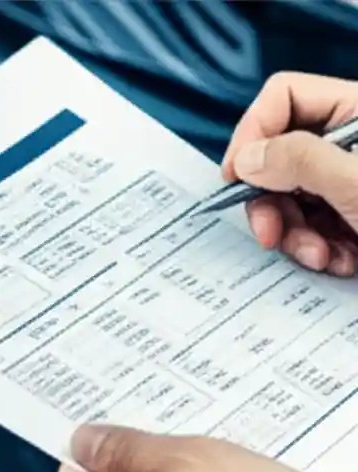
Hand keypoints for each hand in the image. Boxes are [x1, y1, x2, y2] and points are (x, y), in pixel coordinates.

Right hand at [221, 71, 357, 275]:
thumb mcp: (357, 182)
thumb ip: (299, 160)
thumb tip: (246, 158)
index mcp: (357, 111)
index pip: (284, 97)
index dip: (253, 134)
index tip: (237, 177)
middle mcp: (351, 141)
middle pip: (279, 156)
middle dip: (273, 204)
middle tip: (271, 233)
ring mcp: (352, 179)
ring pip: (293, 199)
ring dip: (296, 236)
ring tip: (321, 257)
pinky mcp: (356, 214)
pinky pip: (315, 227)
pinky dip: (321, 249)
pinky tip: (342, 262)